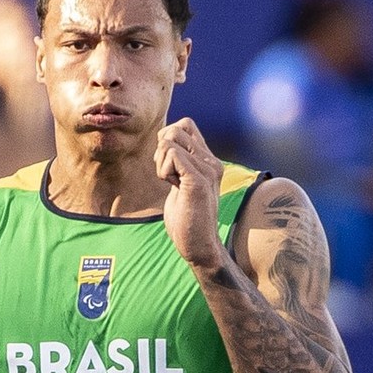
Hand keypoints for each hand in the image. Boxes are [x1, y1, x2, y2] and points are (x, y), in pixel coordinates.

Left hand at [156, 118, 225, 272]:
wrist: (199, 246)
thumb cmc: (187, 220)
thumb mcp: (181, 183)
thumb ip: (179, 162)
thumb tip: (163, 139)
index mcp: (208, 160)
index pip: (185, 125)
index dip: (168, 139)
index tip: (168, 166)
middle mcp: (211, 161)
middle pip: (176, 129)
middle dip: (161, 150)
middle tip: (168, 176)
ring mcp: (207, 170)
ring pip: (170, 140)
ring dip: (161, 163)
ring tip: (172, 184)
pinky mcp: (198, 181)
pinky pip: (171, 154)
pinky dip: (163, 170)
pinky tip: (172, 187)